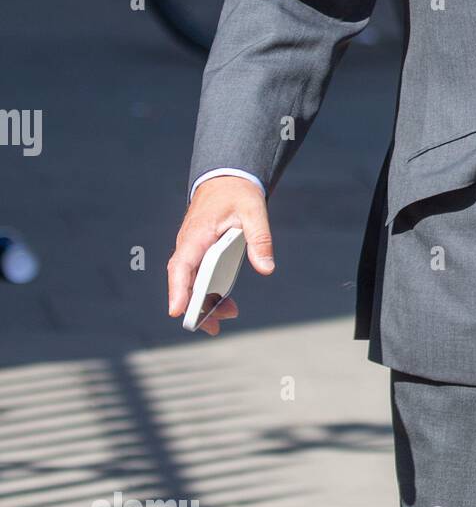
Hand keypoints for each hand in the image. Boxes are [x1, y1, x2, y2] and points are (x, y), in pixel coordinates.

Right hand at [167, 177, 274, 334]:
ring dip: (205, 302)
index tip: (177, 311)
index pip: (181, 265)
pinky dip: (209, 292)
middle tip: (212, 328)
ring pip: (191, 283)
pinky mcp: (199, 253)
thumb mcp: (254, 211)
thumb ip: (260, 238)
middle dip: (195, 306)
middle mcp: (188, 245)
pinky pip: (198, 277)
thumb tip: (266, 268)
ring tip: (227, 316)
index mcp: (197, 234)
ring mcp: (192, 250)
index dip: (178, 289)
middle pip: (184, 281)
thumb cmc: (237, 193)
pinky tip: (225, 304)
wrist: (227, 178)